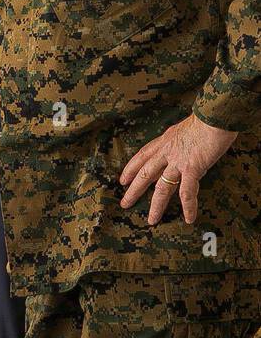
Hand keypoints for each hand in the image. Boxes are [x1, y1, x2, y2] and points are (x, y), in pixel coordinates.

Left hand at [119, 114, 236, 224]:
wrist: (214, 117)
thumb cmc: (206, 120)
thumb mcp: (184, 129)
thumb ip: (179, 141)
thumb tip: (183, 148)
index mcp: (164, 141)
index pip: (141, 157)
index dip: (130, 169)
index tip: (123, 180)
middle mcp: (166, 152)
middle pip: (144, 175)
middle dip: (133, 191)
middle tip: (124, 204)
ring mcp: (177, 162)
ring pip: (162, 188)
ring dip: (156, 206)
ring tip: (151, 220)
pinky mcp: (192, 168)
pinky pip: (187, 192)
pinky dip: (188, 207)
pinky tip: (189, 218)